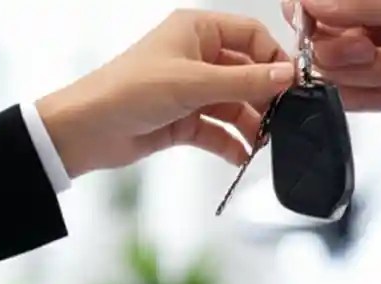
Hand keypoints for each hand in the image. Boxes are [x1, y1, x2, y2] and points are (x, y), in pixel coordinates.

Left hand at [37, 10, 293, 177]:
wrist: (86, 131)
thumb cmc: (128, 91)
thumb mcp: (194, 83)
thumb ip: (245, 81)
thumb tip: (287, 76)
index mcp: (196, 30)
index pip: (251, 36)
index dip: (274, 58)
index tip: (294, 84)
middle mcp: (196, 56)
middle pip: (247, 73)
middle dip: (265, 98)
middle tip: (283, 120)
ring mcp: (190, 89)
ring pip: (235, 105)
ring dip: (251, 124)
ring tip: (262, 143)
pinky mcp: (183, 120)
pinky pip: (217, 130)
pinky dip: (231, 143)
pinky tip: (241, 156)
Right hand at [284, 0, 380, 119]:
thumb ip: (364, 2)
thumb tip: (311, 4)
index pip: (303, 1)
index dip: (308, 18)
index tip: (339, 26)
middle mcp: (352, 17)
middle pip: (311, 42)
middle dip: (346, 51)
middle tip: (374, 47)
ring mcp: (357, 54)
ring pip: (328, 75)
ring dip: (371, 75)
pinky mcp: (365, 87)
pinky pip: (344, 100)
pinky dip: (374, 98)